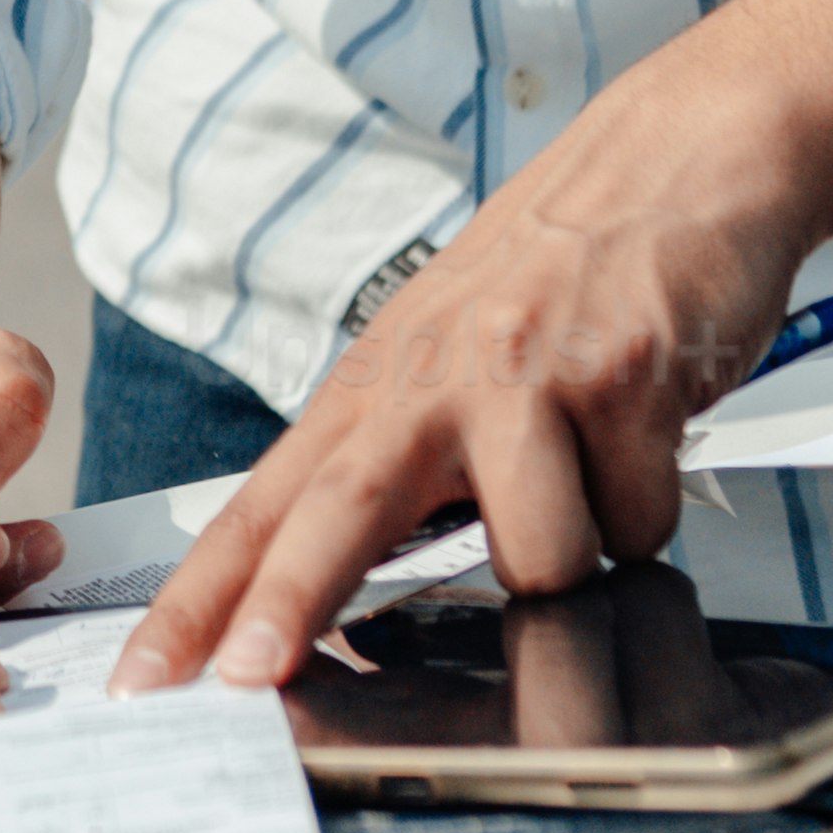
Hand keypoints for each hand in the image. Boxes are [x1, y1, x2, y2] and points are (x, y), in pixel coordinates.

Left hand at [115, 137, 807, 694]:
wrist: (684, 154)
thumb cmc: (562, 271)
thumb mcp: (447, 357)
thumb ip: (402, 465)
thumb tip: (349, 590)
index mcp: (375, 388)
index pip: (262, 507)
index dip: (199, 599)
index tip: (147, 672)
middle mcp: (434, 378)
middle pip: (339, 512)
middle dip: (285, 604)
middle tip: (245, 677)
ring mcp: (524, 375)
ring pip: (538, 559)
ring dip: (578, 555)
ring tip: (596, 474)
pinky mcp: (621, 376)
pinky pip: (636, 521)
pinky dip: (649, 505)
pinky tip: (649, 430)